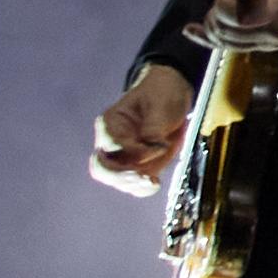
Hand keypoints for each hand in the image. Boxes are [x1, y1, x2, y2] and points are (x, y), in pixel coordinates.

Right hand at [91, 63, 191, 194]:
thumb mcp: (160, 104)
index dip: (135, 152)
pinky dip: (144, 187)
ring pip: (121, 181)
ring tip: (155, 181)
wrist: (174, 90)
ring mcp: (122, 156)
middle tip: (146, 179)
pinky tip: (154, 184)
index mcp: (109, 123)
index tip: (161, 147)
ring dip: (139, 182)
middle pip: (103, 170)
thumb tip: (153, 149)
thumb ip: (153, 128)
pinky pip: (133, 184)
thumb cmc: (162, 92)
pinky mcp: (136, 164)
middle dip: (123, 177)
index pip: (112, 146)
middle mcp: (110, 143)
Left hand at [204, 0, 277, 51]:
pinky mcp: (272, 48)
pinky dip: (214, 40)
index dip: (223, 2)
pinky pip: (236, 48)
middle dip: (215, 14)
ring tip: (217, 11)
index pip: (233, 15)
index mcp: (276, 8)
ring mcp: (271, 44)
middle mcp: (271, 32)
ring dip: (213, 28)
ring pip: (226, 44)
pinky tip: (194, 33)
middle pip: (225, 32)